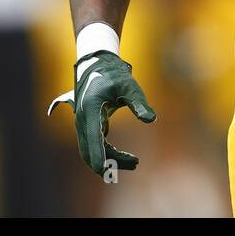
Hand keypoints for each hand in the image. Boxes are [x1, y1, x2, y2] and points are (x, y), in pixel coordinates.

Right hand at [48, 51, 156, 175]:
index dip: (99, 154)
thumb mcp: (129, 85)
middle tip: (135, 164)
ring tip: (136, 162)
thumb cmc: (114, 75)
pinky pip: (96, 145)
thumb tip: (151, 119)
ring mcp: (84, 124)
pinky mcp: (89, 126)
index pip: (93, 137)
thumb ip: (139, 102)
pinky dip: (109, 153)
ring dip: (111, 160)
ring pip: (92, 150)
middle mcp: (83, 119)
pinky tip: (127, 157)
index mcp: (90, 108)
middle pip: (90, 150)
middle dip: (108, 163)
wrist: (98, 65)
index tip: (105, 170)